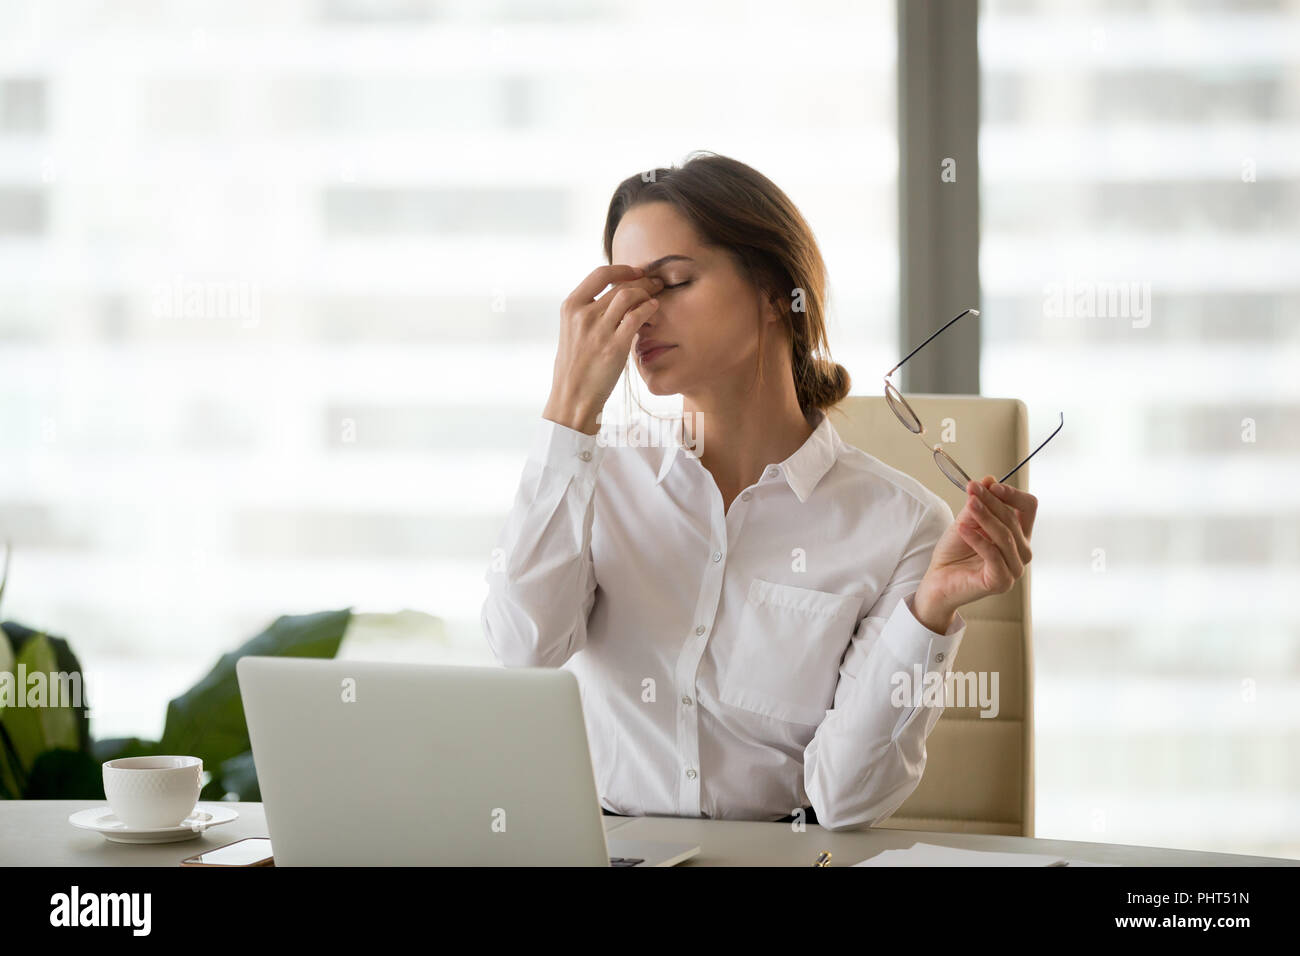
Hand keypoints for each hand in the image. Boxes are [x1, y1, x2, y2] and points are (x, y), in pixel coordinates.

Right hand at [543, 264, 664, 434]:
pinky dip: (648, 309)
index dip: (622, 269)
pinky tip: (654, 309)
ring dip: (647, 292)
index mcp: (570, 307)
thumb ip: (586, 311)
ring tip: (656, 296)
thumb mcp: (571, 331)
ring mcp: (598, 330)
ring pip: (629, 296)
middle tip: (656, 283)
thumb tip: (609, 296)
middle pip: (619, 285)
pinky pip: (636, 317)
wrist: (572, 396)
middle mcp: (582, 315)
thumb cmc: (574, 366)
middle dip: (642, 281)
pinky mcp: (614, 347)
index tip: (636, 272)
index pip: (599, 274)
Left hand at [915, 475, 1038, 618]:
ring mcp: (1014, 569)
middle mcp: (1021, 552)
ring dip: (985, 517)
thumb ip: (979, 504)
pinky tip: (962, 528)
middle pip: (1014, 519)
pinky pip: (993, 555)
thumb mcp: (966, 521)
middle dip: (991, 502)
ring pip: (1005, 536)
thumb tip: (989, 479)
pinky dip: (977, 539)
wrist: (938, 580)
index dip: (1012, 494)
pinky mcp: (1001, 582)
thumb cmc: (954, 552)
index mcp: (1018, 535)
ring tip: (968, 504)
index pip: (1028, 508)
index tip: (990, 486)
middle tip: (972, 489)